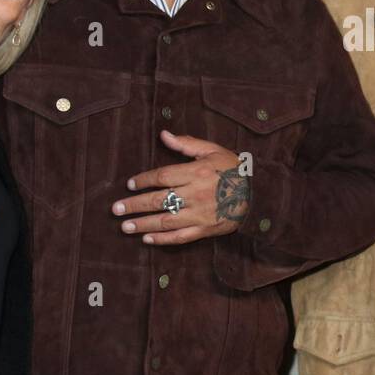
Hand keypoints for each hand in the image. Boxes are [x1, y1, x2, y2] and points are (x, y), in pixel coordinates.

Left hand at [111, 132, 248, 244]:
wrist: (258, 194)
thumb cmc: (233, 169)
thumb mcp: (212, 150)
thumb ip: (187, 144)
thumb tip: (163, 135)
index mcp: (197, 172)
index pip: (163, 176)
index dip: (143, 180)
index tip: (130, 184)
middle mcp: (196, 194)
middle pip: (159, 200)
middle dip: (135, 205)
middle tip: (116, 209)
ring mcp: (200, 214)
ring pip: (166, 221)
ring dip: (143, 224)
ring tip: (125, 226)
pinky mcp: (205, 230)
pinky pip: (180, 237)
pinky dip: (162, 239)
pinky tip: (147, 239)